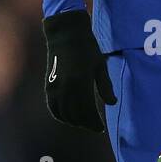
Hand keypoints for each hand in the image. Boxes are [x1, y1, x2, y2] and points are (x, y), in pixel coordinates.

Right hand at [41, 9, 116, 131]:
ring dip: (74, 121)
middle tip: (95, 126)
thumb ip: (106, 86)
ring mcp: (55, 87)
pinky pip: (52, 107)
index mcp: (81, 82)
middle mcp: (66, 87)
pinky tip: (68, 117)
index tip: (101, 127)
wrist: (65, 34)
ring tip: (84, 122)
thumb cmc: (87, 48)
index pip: (87, 111)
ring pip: (63, 113)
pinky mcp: (48, 85)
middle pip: (75, 115)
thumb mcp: (100, 65)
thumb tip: (112, 104)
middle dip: (86, 124)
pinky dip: (60, 115)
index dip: (94, 122)